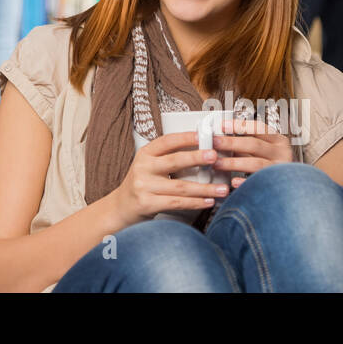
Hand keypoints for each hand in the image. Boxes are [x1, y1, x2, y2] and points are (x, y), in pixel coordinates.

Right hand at [106, 131, 228, 227]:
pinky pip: (177, 203)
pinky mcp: (147, 203)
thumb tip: (202, 153)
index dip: (186, 138)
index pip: (167, 141)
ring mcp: (144, 186)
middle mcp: (143, 168)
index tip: (203, 135)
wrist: (121, 208)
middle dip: (197, 158)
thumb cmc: (142, 186)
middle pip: (174, 161)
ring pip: (180, 186)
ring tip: (222, 188)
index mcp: (145, 154)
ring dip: (204, 188)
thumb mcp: (149, 167)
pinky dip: (195, 202)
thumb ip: (168, 159)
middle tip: (215, 156)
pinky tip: (208, 201)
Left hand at [211, 116, 293, 189]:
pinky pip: (258, 183)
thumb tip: (221, 137)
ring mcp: (280, 170)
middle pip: (254, 145)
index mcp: (278, 141)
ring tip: (216, 163)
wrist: (294, 187)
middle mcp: (282, 153)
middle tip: (214, 142)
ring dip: (233, 163)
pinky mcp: (277, 186)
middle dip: (231, 143)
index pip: (259, 128)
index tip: (222, 125)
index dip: (240, 125)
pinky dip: (244, 182)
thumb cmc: (273, 165)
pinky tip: (232, 182)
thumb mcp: (264, 150)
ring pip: (255, 164)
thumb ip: (247, 144)